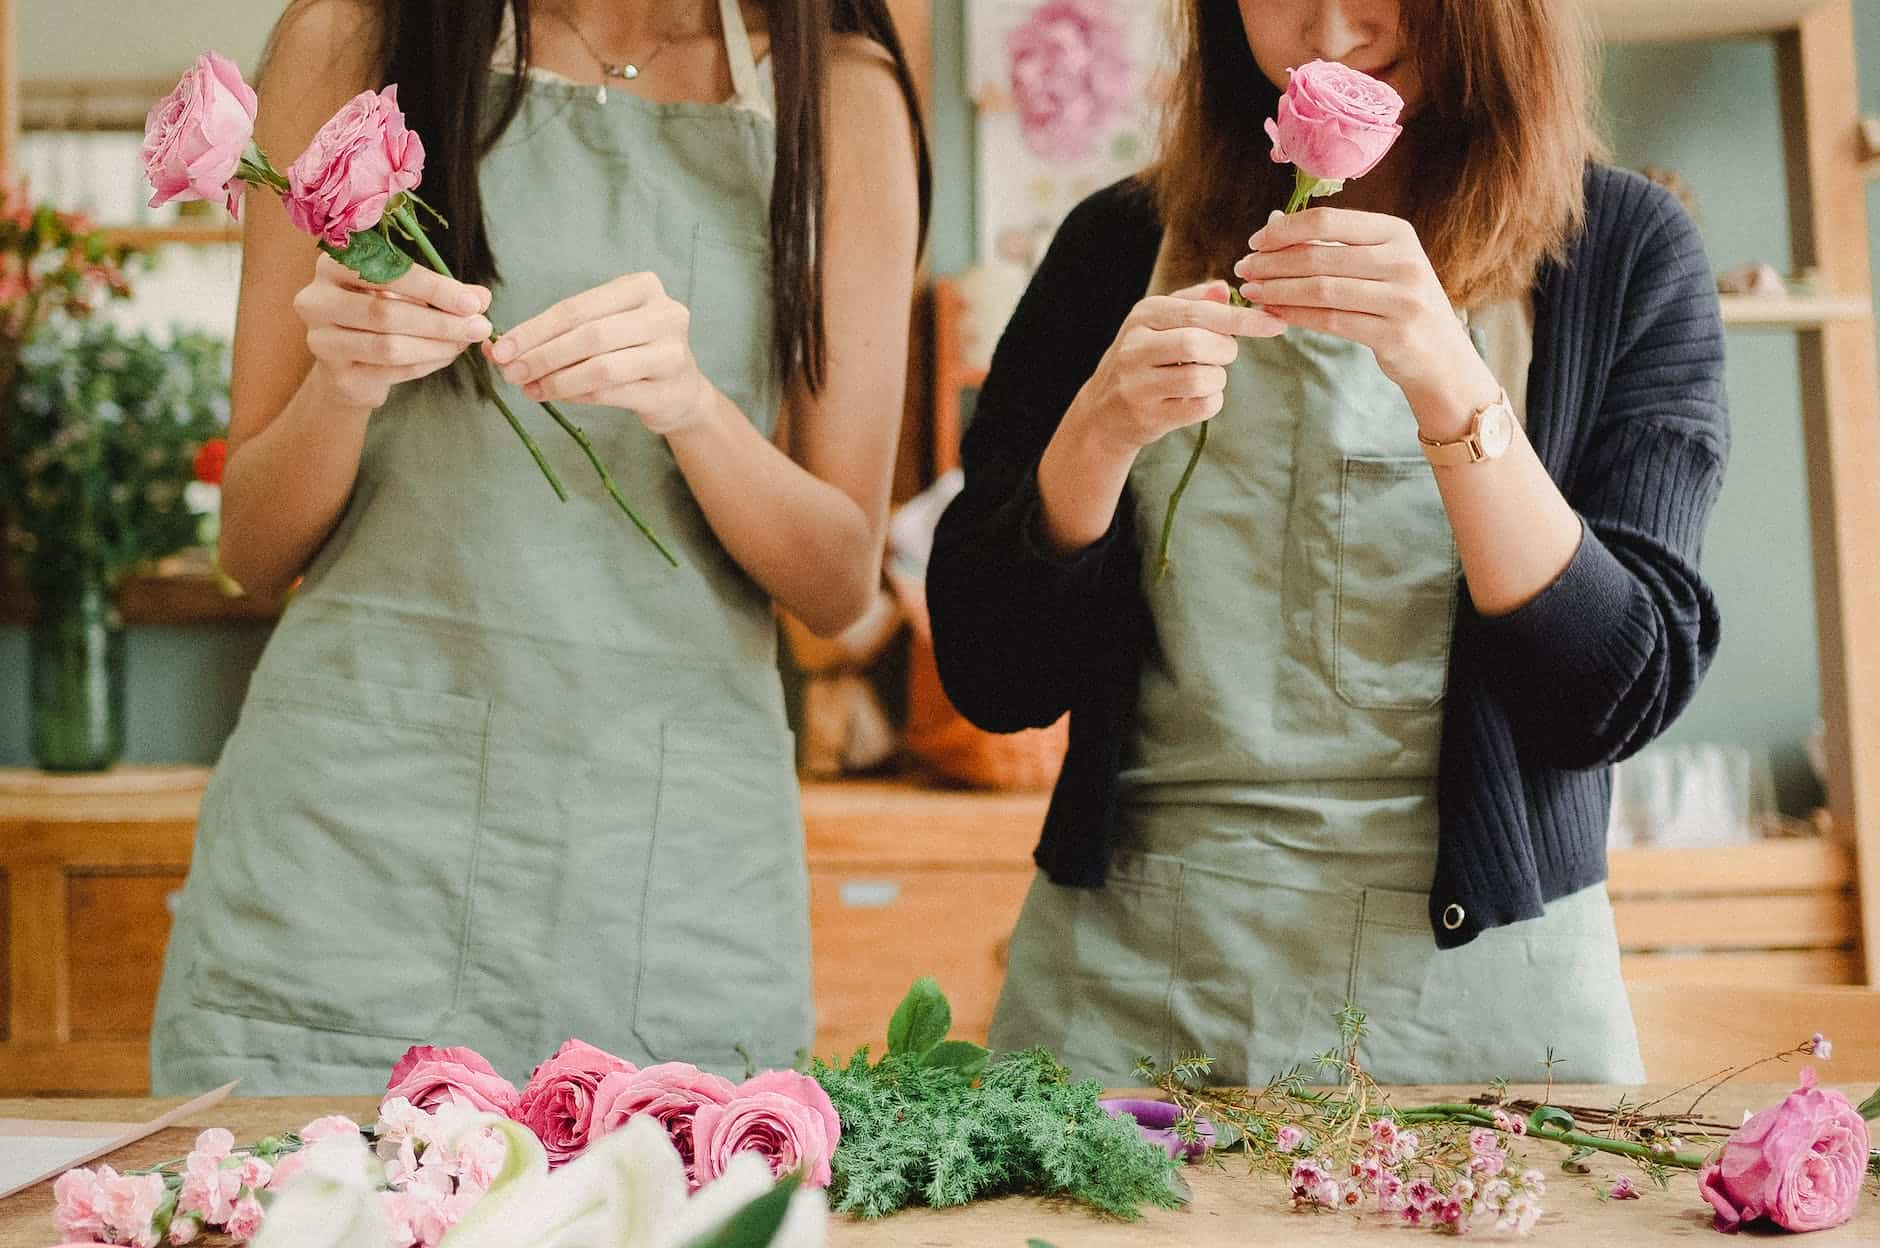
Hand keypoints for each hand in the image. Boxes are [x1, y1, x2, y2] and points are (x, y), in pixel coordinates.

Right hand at [294, 254, 491, 409]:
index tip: (473, 302)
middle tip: (478, 327)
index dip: (433, 288)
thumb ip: (442, 292)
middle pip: (386, 312)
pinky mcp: (335, 374)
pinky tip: (445, 356)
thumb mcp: (408, 294)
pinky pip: (390, 371)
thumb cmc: (380, 315)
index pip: (386, 271)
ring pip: (389, 346)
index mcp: (333, 264)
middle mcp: (317, 298)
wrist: (349, 366)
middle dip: (440, 322)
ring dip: (436, 346)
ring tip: (464, 343)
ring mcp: (321, 339)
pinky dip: (425, 365)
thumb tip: (481, 297)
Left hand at [486, 272, 713, 436]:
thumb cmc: (632, 350)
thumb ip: (558, 333)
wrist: (680, 390)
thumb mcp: (603, 326)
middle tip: (511, 373)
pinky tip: (555, 396)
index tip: (502, 349)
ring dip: (558, 380)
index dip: (535, 329)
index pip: (577, 308)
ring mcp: (671, 354)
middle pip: (589, 336)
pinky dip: (577, 396)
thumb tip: (497, 349)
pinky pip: (611, 394)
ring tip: (530, 388)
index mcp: (642, 287)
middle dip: (543, 356)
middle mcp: (664, 315)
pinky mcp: (668, 391)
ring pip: (601, 368)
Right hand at [1066, 280, 1282, 454]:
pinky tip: (1195, 397)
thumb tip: (1225, 290)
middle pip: (1199, 343)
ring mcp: (1138, 384)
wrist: (1102, 412)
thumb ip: (1193, 303)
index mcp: (1143, 316)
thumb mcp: (1157, 323)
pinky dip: (1211, 401)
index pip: (1200, 312)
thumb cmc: (1141, 360)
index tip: (1274, 324)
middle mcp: (1136, 347)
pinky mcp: (1148, 416)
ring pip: (1202, 377)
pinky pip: (1201, 407)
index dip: (1241, 319)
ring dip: (1217, 378)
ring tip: (1203, 377)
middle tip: (1221, 354)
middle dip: (1224, 350)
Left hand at [1233, 207, 1497, 432]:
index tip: (1255, 241)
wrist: (1442, 357)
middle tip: (1243, 269)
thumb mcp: (1377, 264)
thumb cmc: (1400, 304)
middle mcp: (1403, 261)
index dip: (1285, 230)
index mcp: (1397, 233)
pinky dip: (1296, 316)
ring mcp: (1401, 299)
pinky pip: (1331, 321)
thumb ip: (1331, 244)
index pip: (1329, 221)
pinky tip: (1273, 313)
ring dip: (1278, 290)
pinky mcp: (1393, 334)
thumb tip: (1274, 221)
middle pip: (1320, 257)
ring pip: (1322, 290)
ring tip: (1251, 292)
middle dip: (1273, 263)